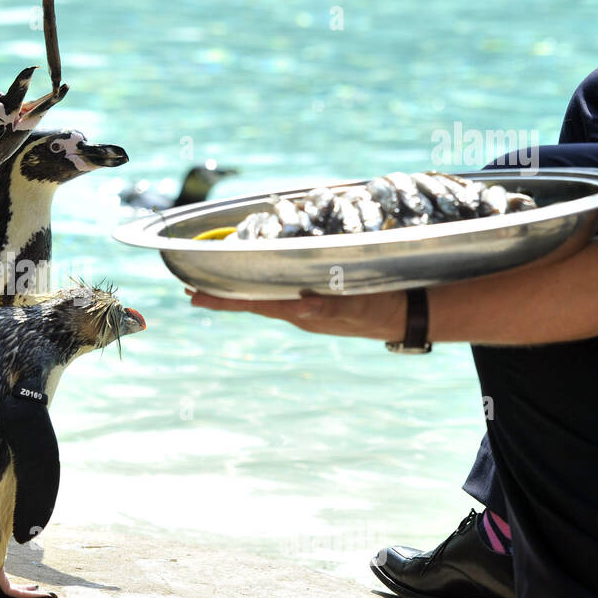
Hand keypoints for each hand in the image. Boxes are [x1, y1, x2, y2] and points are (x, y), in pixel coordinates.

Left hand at [186, 287, 406, 340]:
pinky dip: (266, 287)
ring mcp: (308, 307)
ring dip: (240, 291)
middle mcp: (298, 310)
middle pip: (252, 301)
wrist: (408, 315)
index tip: (194, 296)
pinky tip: (259, 283)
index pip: (253, 303)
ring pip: (266, 297)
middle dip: (221, 295)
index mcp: (300, 312)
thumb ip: (329, 308)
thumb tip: (303, 306)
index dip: (223, 299)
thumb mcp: (356, 307)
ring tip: (213, 286)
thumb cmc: (381, 308)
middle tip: (189, 290)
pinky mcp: (320, 301)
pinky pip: (285, 294)